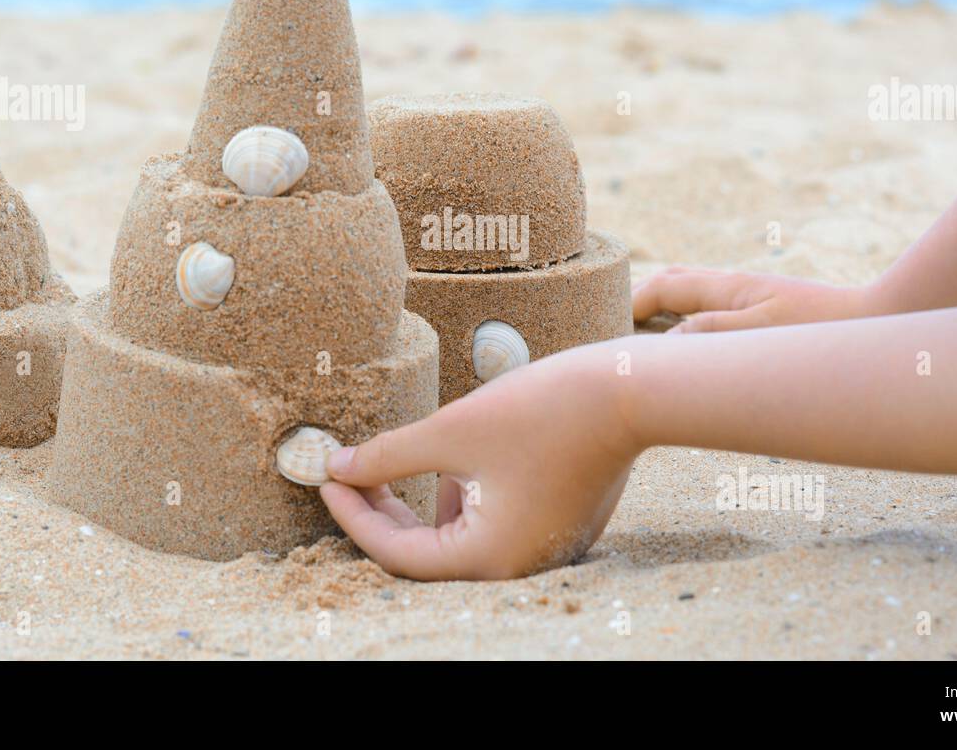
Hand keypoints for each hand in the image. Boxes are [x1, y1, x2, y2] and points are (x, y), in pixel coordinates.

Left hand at [319, 343, 637, 579]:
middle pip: (428, 554)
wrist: (631, 390)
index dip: (354, 514)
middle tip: (350, 473)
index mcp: (489, 558)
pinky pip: (494, 524)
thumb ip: (389, 456)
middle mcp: (518, 568)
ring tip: (395, 460)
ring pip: (460, 539)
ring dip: (423, 505)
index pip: (397, 553)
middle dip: (384, 512)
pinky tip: (450, 461)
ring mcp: (543, 548)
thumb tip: (338, 467)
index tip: (325, 479)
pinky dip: (463, 499)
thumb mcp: (451, 430)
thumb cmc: (543, 410)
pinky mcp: (558, 524)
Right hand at [632, 266, 880, 332]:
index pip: (663, 288)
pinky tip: (699, 342)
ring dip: (668, 306)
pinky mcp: (768, 308)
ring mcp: (752, 294)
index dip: (630, 306)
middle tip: (620, 327)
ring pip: (695, 291)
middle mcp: (735, 285)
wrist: (880, 321)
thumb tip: (663, 340)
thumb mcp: (761, 336)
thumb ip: (710, 333)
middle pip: (675, 280)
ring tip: (650, 334)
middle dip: (643, 298)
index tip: (607, 330)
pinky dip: (693, 316)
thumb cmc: (823, 332)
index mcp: (727, 287)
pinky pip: (716, 306)